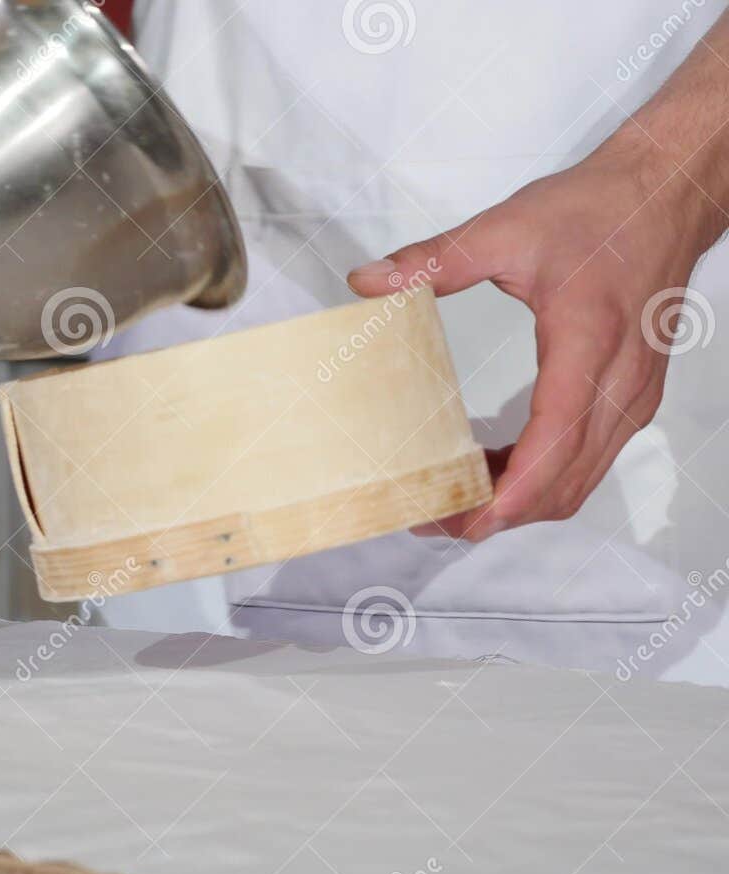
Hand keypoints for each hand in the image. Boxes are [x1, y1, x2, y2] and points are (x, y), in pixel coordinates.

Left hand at [346, 135, 714, 540]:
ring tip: (457, 500)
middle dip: (500, 512)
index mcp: (588, 344)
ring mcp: (633, 395)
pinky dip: (544, 478)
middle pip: (564, 481)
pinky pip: (589, 458)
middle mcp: (620, 383)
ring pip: (580, 479)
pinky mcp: (632, 396)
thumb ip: (433, 260)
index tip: (463, 516)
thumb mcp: (504, 229)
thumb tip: (368, 281)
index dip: (509, 493)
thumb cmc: (598, 211)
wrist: (666, 194)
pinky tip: (498, 468)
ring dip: (522, 501)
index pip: (554, 442)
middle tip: (435, 517)